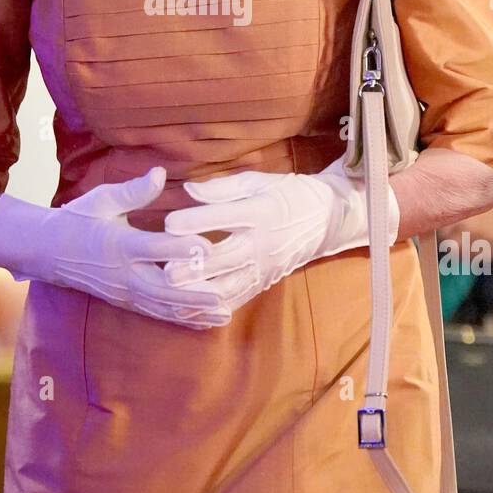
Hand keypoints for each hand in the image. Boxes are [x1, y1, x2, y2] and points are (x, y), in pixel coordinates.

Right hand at [0, 166, 233, 328]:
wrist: (49, 251)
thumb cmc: (79, 219)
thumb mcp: (102, 200)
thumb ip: (133, 190)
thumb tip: (159, 172)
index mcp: (120, 245)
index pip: (154, 248)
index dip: (181, 249)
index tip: (207, 247)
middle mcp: (124, 273)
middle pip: (163, 287)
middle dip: (194, 294)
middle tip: (224, 296)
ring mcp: (125, 292)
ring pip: (163, 306)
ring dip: (193, 311)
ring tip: (223, 313)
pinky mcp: (126, 301)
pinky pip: (157, 313)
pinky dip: (181, 318)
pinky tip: (204, 321)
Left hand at [162, 161, 398, 314]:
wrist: (326, 220)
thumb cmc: (287, 194)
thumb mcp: (259, 182)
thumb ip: (223, 188)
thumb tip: (188, 189)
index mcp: (260, 212)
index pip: (225, 216)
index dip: (197, 220)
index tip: (169, 222)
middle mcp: (262, 243)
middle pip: (225, 258)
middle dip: (195, 267)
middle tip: (166, 272)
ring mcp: (263, 267)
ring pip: (230, 285)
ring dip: (201, 292)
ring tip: (174, 295)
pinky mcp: (263, 282)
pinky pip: (238, 298)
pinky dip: (215, 307)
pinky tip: (192, 310)